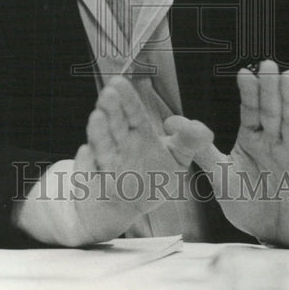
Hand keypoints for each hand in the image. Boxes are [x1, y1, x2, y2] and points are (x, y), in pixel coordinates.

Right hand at [71, 76, 207, 242]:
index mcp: (139, 135)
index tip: (119, 82)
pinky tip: (85, 153)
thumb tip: (202, 129)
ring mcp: (106, 166)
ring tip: (96, 116)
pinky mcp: (96, 187)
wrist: (126, 206)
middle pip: (116, 126)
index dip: (127, 99)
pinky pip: (89, 175)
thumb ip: (189, 142)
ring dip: (98, 133)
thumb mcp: (176, 159)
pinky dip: (86, 165)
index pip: (133, 114)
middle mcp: (120, 147)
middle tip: (108, 93)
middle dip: (111, 110)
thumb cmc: (149, 177)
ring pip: (101, 147)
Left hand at [182, 60, 288, 247]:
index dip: (249, 93)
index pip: (251, 111)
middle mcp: (276, 143)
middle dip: (270, 89)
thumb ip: (200, 149)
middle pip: (273, 112)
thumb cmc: (252, 204)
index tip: (243, 73)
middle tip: (267, 64)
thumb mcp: (221, 176)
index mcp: (254, 140)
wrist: (281, 238)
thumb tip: (171, 123)